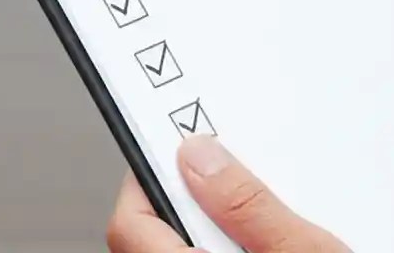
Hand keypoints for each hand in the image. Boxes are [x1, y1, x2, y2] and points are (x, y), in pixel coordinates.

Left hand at [107, 136, 348, 252]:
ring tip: (254, 219)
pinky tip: (263, 247)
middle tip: (222, 179)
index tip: (177, 151)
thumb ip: (250, 206)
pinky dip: (223, 252)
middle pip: (148, 242)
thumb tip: (199, 159)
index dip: (148, 180)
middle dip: (182, 205)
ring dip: (205, 233)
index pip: (130, 225)